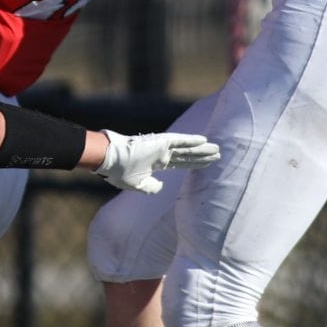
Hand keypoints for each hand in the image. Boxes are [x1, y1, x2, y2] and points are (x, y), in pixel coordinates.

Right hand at [96, 130, 220, 194]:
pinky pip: (179, 140)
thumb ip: (150, 187)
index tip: (207, 164)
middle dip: (202, 156)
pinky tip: (204, 140)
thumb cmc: (118, 171)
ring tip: (217, 149)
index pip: (180, 163)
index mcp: (156, 163)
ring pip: (187, 147)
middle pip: (187, 155)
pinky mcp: (160, 142)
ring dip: (202, 148)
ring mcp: (162, 147)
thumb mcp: (137, 185)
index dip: (194, 163)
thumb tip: (161, 187)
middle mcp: (161, 154)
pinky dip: (192, 140)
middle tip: (218, 155)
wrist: (108, 160)